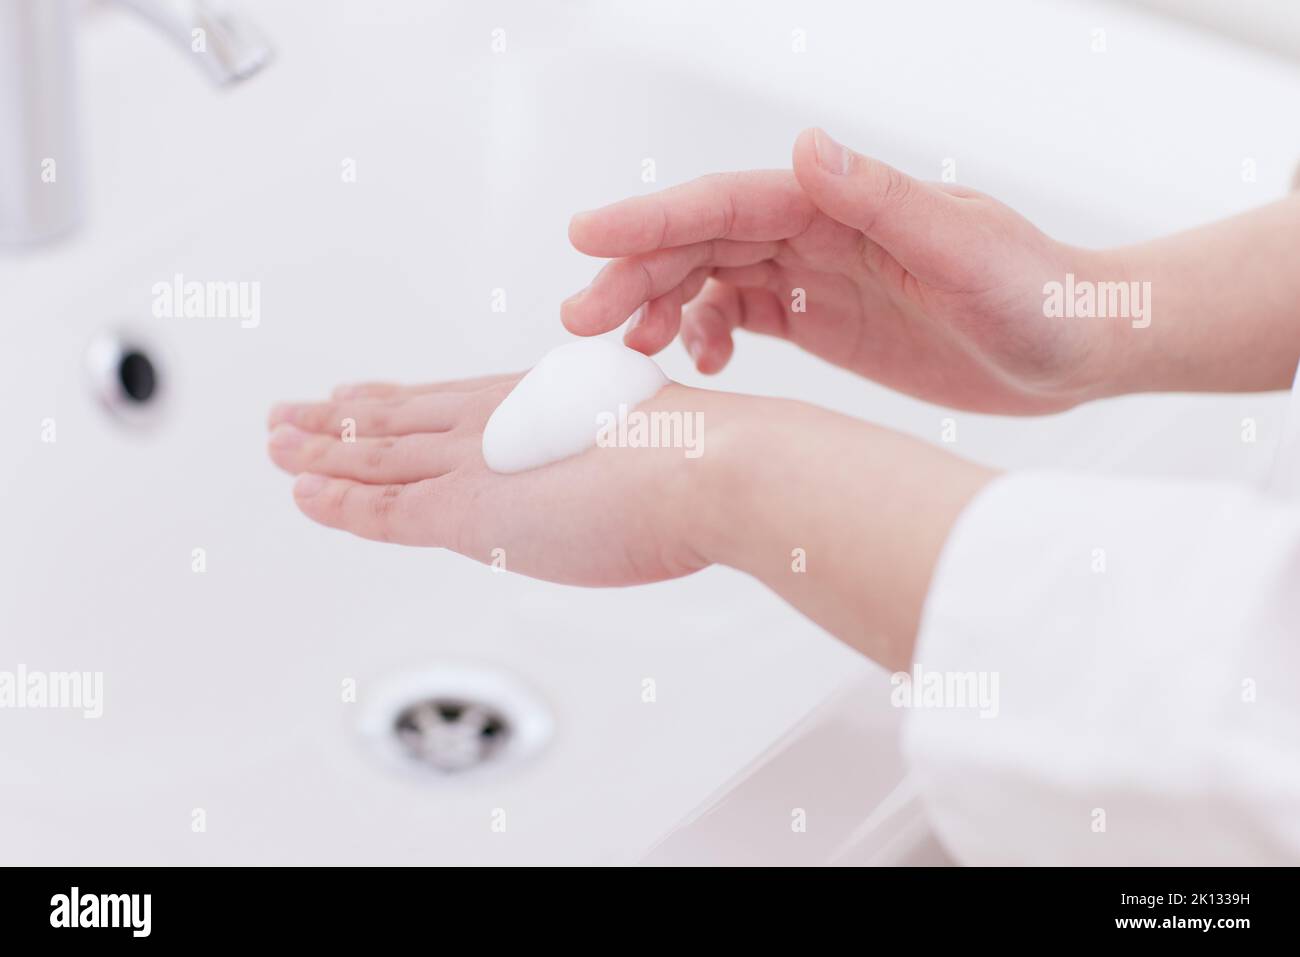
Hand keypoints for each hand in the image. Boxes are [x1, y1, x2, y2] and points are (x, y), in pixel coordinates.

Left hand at [267, 374, 993, 668]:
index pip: (441, 403)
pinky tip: (306, 495)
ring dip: (320, 454)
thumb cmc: (694, 459)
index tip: (355, 394)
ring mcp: (476, 466)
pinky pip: (386, 510)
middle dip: (336, 421)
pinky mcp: (469, 511)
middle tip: (290, 416)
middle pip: (394, 421)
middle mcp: (492, 425)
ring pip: (376, 459)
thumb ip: (601, 459)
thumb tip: (609, 475)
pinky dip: (341, 502)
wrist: (708, 466)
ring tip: (279, 445)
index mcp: (529, 403)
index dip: (390, 401)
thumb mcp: (639, 449)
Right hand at [563, 127, 1119, 413]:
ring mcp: (815, 275)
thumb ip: (881, 201)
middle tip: (581, 319)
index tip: (586, 239)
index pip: (726, 202)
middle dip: (634, 275)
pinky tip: (698, 367)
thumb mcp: (963, 247)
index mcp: (839, 202)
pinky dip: (706, 336)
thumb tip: (803, 148)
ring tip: (627, 350)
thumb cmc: (1035, 292)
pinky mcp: (822, 319)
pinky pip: (740, 317)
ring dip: (660, 308)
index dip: (652, 221)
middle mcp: (817, 231)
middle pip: (700, 242)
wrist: (1075, 346)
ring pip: (709, 280)